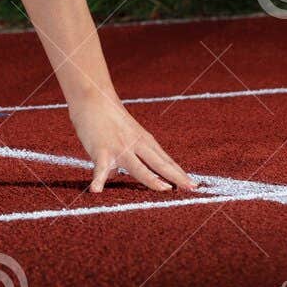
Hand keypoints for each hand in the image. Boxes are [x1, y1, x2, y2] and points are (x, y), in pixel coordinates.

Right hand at [71, 97, 197, 192]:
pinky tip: (97, 190)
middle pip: (159, 163)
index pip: (165, 160)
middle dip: (177, 176)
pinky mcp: (101, 150)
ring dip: (151, 179)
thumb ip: (122, 156)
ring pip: (137, 166)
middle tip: (193, 187)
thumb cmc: (107, 115)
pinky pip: (100, 168)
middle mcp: (136, 144)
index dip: (179, 173)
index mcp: (144, 140)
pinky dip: (99, 179)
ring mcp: (119, 148)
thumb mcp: (124, 135)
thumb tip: (114, 175)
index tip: (194, 185)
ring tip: (164, 189)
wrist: (92, 96)